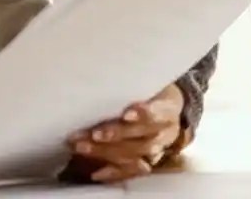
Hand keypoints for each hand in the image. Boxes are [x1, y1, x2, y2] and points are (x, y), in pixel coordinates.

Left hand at [66, 84, 184, 182]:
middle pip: (143, 139)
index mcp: (168, 108)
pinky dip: (113, 173)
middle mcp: (164, 133)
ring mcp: (156, 151)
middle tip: (93, 134)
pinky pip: (130, 172)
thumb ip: (128, 85)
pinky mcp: (146, 163)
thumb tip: (97, 76)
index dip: (144, 114)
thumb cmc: (149, 92)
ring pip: (134, 156)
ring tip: (82, 147)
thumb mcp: (146, 83)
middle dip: (116, 136)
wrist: (166, 109)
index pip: (158, 113)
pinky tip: (96, 173)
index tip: (126, 114)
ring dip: (106, 153)